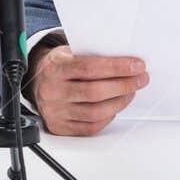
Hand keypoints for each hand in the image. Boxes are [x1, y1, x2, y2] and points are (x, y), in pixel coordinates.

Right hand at [28, 45, 147, 135]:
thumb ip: (92, 55)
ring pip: (95, 112)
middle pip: (95, 92)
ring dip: (120, 102)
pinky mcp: (59, 127)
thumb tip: (126, 61)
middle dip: (124, 85)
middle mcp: (53, 91)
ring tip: (130, 92)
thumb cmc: (60, 65)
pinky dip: (108, 117)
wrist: (38, 81)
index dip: (117, 67)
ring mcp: (55, 111)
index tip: (136, 65)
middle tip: (141, 79)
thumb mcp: (70, 52)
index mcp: (56, 67)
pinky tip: (115, 107)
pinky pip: (90, 127)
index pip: (89, 67)